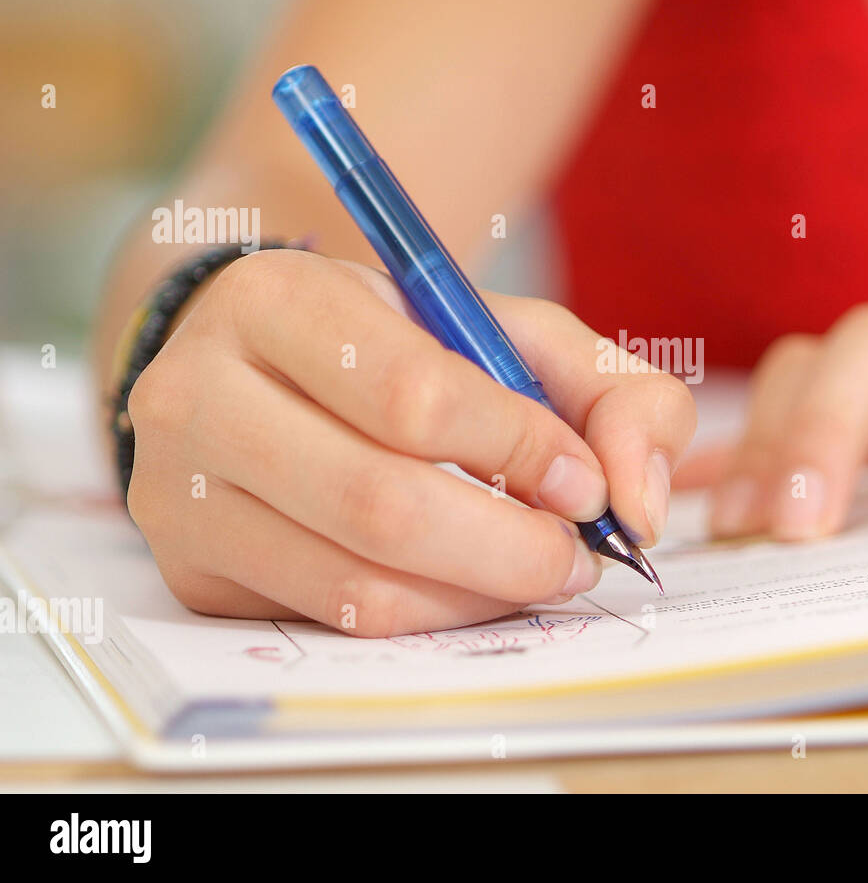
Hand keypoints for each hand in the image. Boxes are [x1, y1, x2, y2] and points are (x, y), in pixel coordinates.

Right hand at [126, 249, 694, 634]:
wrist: (265, 368)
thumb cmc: (402, 347)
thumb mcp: (509, 331)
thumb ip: (608, 391)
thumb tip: (637, 500)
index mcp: (278, 298)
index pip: (413, 396)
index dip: (520, 451)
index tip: (586, 484)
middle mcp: (200, 390)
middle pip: (381, 503)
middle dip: (511, 546)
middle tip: (577, 557)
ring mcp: (179, 488)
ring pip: (359, 581)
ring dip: (480, 594)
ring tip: (537, 572)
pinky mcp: (193, 568)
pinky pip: (334, 620)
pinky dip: (431, 617)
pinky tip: (473, 589)